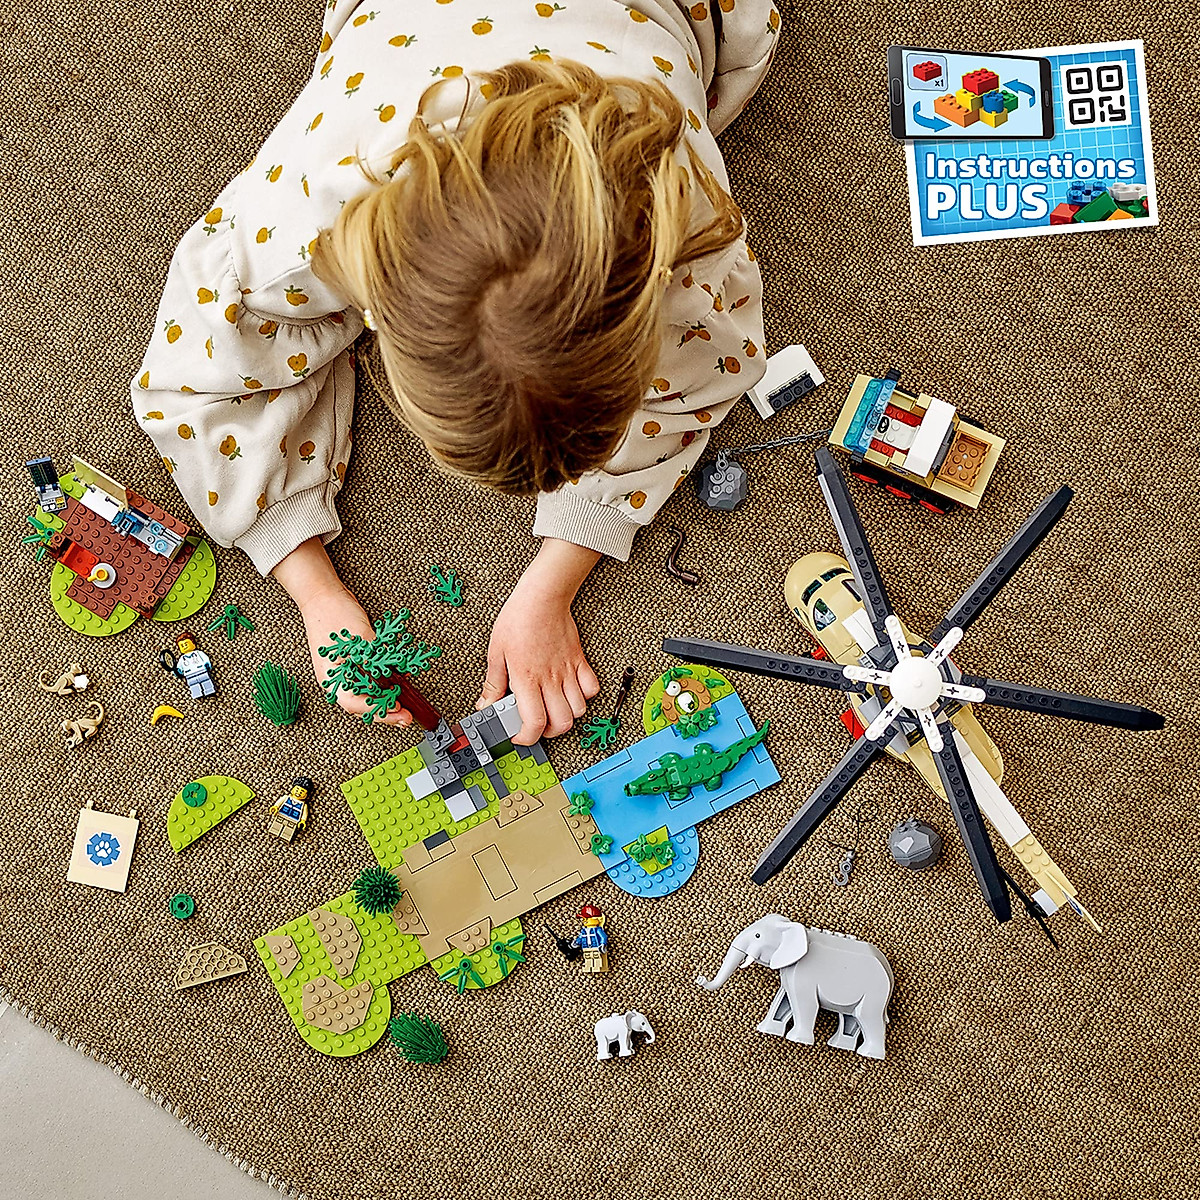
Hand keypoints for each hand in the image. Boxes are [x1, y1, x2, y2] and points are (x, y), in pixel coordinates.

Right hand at [273, 538, 412, 725]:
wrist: (323, 596)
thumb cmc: (334, 615)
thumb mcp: (360, 639)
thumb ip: (375, 662)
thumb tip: (392, 681)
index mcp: (331, 679)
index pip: (356, 704)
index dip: (378, 709)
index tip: (397, 709)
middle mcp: (336, 681)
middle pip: (362, 706)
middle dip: (385, 712)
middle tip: (407, 716)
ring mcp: (343, 674)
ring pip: (365, 696)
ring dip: (385, 701)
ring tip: (404, 705)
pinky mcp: (351, 666)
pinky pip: (367, 682)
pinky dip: (382, 686)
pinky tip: (397, 686)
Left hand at [479, 539, 601, 742]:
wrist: (543, 596)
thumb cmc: (518, 620)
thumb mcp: (496, 652)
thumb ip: (493, 684)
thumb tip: (485, 705)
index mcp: (527, 679)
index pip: (534, 722)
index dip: (526, 737)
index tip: (518, 735)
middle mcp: (551, 679)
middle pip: (561, 723)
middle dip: (548, 732)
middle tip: (536, 724)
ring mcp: (568, 671)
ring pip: (578, 710)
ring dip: (567, 717)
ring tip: (553, 709)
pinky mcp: (579, 661)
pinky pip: (592, 688)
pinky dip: (584, 696)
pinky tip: (570, 691)